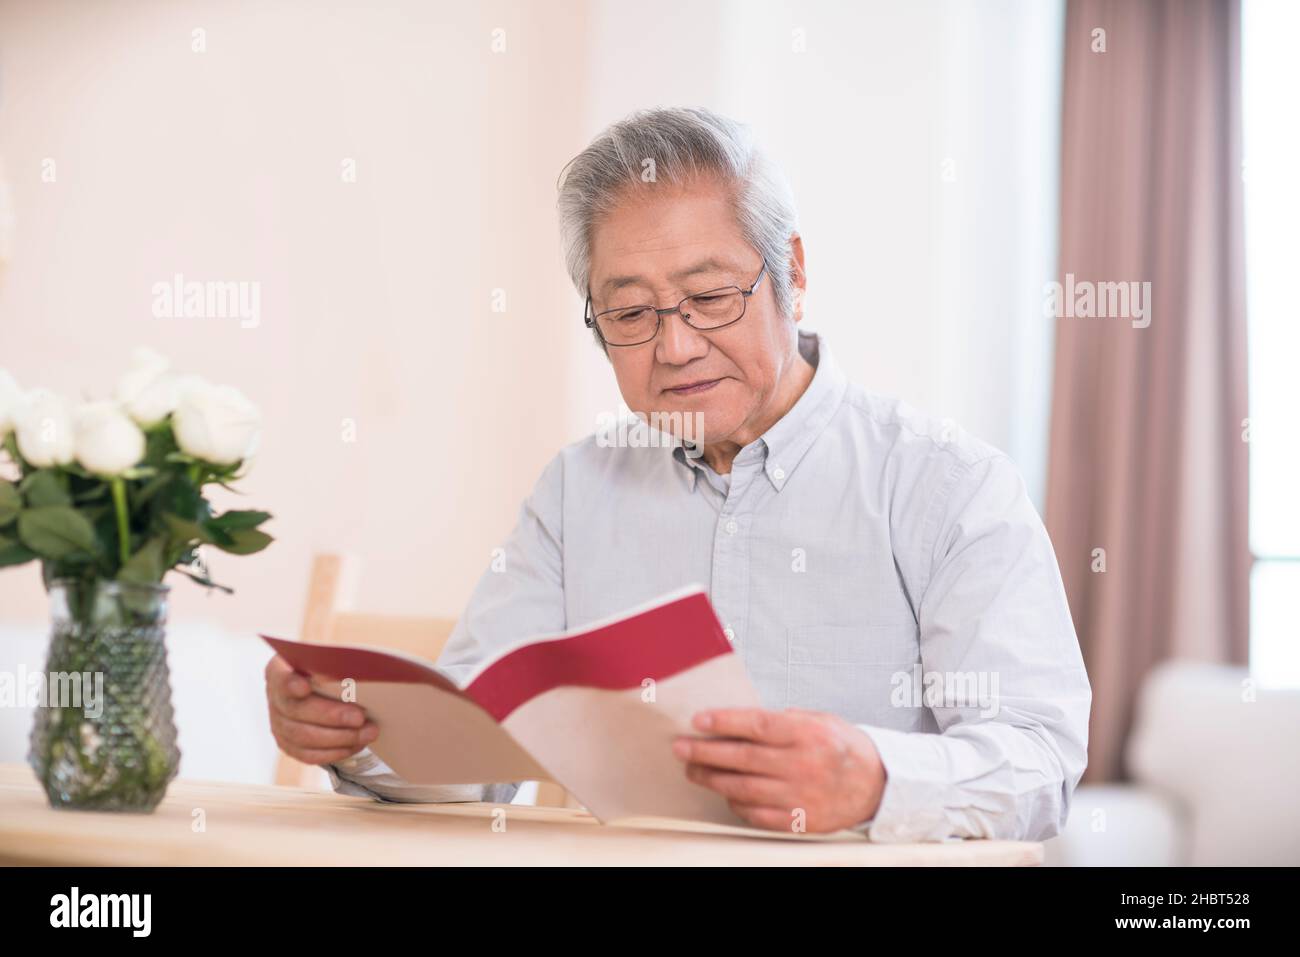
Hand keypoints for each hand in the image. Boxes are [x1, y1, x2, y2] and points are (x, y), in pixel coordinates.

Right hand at [265, 654, 378, 764]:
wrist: (329, 686)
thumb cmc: (334, 666)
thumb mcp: (335, 657)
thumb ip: (339, 660)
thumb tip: (360, 667)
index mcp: (281, 669)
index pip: (279, 677)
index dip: (289, 683)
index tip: (304, 687)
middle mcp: (275, 697)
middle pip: (296, 711)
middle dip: (331, 716)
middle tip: (360, 717)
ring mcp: (278, 723)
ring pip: (303, 737)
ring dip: (339, 737)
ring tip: (368, 732)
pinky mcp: (288, 743)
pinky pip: (308, 754)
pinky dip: (335, 751)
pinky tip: (356, 744)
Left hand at [672, 707, 885, 832]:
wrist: (877, 785)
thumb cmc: (842, 747)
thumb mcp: (819, 720)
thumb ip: (783, 720)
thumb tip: (739, 721)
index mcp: (808, 734)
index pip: (756, 725)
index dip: (724, 722)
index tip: (698, 720)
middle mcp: (803, 765)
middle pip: (742, 758)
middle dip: (705, 752)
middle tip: (681, 748)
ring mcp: (800, 796)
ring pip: (743, 788)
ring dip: (712, 779)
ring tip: (693, 770)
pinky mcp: (799, 821)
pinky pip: (757, 814)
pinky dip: (736, 804)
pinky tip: (724, 793)